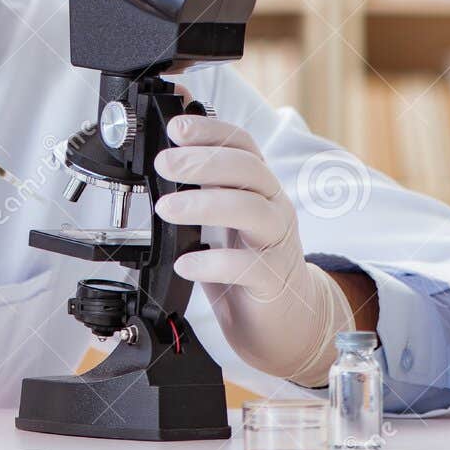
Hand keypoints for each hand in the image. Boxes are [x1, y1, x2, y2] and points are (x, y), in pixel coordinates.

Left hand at [151, 107, 352, 386]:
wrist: (285, 321)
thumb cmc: (247, 263)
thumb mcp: (223, 219)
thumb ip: (202, 191)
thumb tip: (164, 156)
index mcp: (258, 187)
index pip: (242, 144)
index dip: (211, 130)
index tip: (176, 128)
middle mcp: (272, 207)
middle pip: (247, 169)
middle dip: (202, 162)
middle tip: (164, 164)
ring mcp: (276, 243)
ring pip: (250, 210)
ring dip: (203, 205)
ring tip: (165, 209)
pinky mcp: (273, 280)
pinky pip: (246, 266)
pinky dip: (211, 262)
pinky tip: (185, 264)